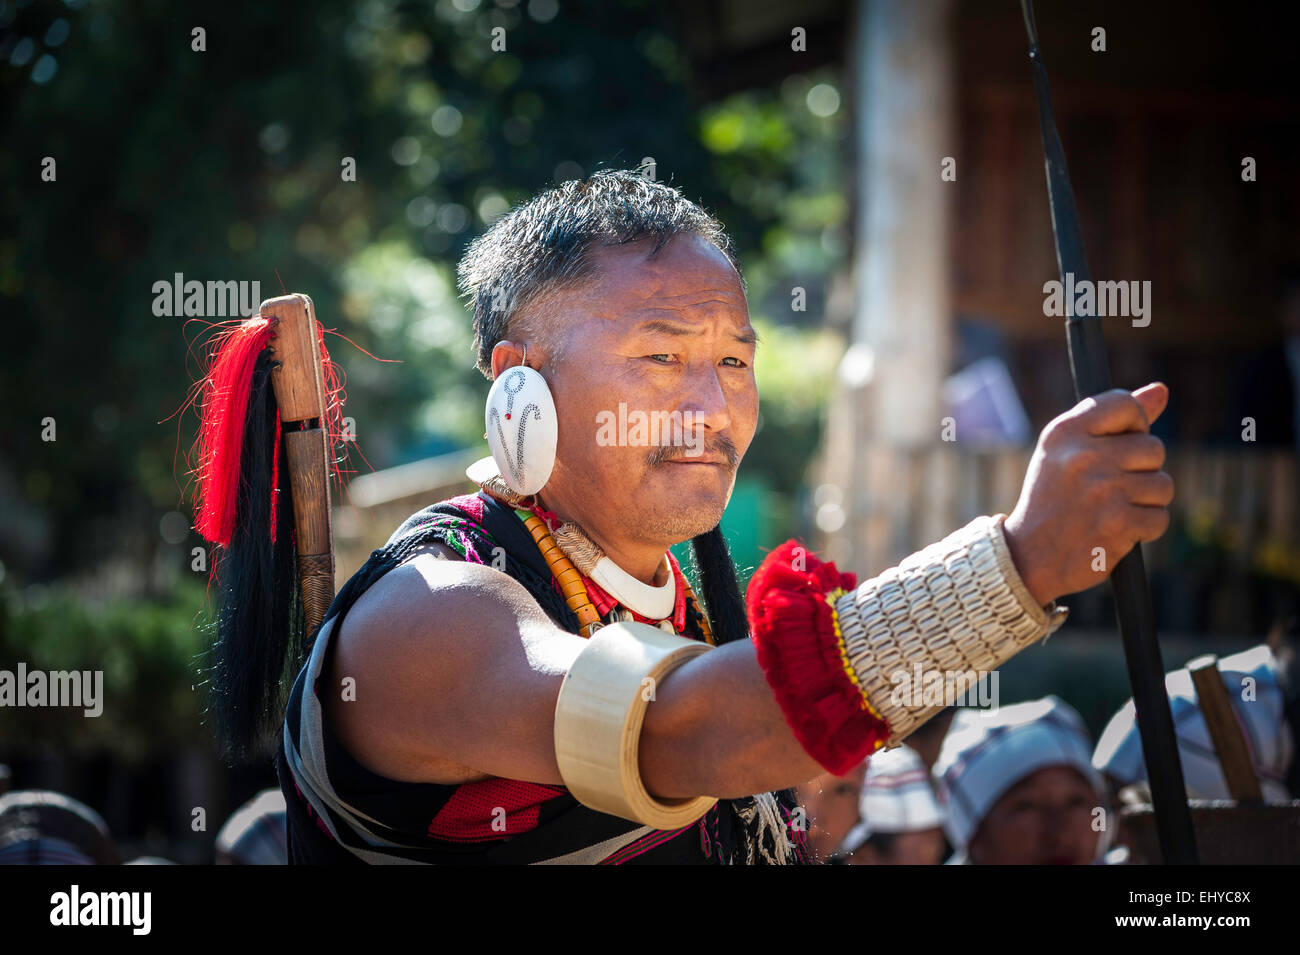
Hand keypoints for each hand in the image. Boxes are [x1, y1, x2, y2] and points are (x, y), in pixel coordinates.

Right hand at [1002, 383, 1173, 604]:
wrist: (1028, 556)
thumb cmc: (1053, 498)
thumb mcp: (1068, 450)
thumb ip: (1113, 418)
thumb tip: (1161, 390)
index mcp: (1065, 432)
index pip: (1127, 405)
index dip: (1133, 426)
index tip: (1117, 446)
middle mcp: (1082, 456)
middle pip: (1153, 448)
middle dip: (1142, 470)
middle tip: (1109, 488)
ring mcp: (1102, 490)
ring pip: (1162, 485)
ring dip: (1145, 502)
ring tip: (1112, 510)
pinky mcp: (1118, 523)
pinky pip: (1159, 518)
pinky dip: (1144, 529)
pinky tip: (1116, 531)